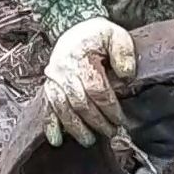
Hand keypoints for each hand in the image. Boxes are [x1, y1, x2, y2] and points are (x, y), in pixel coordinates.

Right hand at [44, 18, 137, 146]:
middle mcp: (62, 70)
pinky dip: (50, 125)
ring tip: (89, 140)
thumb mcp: (116, 36)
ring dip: (75, 127)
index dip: (109, 107)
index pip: (96, 88)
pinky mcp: (49, 88)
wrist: (76, 32)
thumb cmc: (98, 36)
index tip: (120, 120)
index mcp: (80, 57)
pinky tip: (56, 140)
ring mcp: (53, 80)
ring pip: (62, 108)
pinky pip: (47, 108)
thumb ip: (124, 53)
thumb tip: (126, 76)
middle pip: (79, 102)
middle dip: (96, 121)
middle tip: (111, 133)